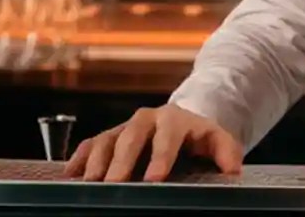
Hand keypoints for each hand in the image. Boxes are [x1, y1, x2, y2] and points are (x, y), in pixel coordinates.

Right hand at [64, 104, 243, 182]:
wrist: (180, 123)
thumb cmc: (197, 136)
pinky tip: (71, 176)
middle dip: (122, 162)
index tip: (154, 178)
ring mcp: (124, 128)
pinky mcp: (108, 136)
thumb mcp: (216, 140)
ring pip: (107, 140)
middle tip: (115, 184)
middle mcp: (146, 120)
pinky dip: (79, 158)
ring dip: (97, 162)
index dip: (160, 157)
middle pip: (131, 138)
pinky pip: (90, 144)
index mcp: (174, 120)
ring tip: (89, 183)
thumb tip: (233, 170)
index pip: (167, 138)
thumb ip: (227, 153)